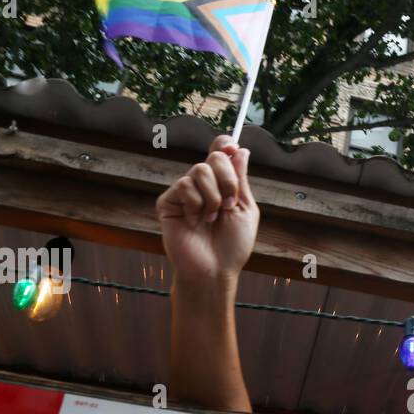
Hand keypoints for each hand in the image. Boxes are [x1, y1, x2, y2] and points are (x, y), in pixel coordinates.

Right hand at [157, 135, 259, 289]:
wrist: (215, 270)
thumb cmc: (232, 245)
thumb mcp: (245, 210)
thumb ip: (241, 180)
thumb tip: (240, 150)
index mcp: (221, 185)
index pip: (219, 152)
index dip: (225, 144)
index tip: (234, 148)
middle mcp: (202, 185)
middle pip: (214, 157)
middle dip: (228, 181)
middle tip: (228, 205)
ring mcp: (184, 193)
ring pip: (199, 170)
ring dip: (213, 197)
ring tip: (211, 219)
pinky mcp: (168, 202)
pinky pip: (184, 185)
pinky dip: (196, 205)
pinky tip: (194, 221)